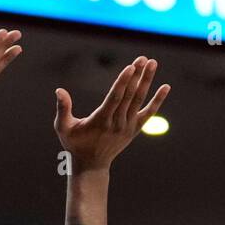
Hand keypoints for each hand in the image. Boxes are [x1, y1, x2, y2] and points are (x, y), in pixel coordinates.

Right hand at [54, 57, 169, 171]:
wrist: (91, 165)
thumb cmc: (75, 144)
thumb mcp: (63, 128)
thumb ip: (62, 109)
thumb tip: (59, 90)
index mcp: (100, 121)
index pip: (115, 98)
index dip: (123, 82)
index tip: (130, 67)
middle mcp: (116, 124)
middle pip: (129, 96)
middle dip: (136, 76)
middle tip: (142, 58)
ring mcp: (127, 127)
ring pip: (139, 100)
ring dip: (146, 81)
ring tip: (152, 63)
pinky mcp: (134, 129)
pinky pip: (149, 113)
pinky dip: (158, 100)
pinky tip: (166, 87)